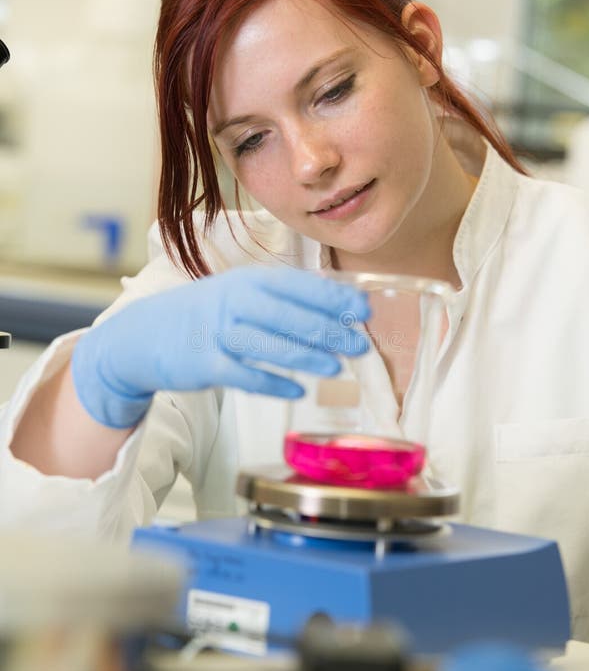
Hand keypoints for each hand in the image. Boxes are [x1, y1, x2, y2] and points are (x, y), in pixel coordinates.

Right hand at [71, 266, 370, 427]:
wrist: (143, 336)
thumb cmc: (205, 315)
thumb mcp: (238, 295)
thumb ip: (279, 300)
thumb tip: (333, 311)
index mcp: (247, 280)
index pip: (297, 285)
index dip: (332, 297)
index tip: (363, 309)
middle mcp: (231, 301)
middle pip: (286, 315)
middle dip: (327, 329)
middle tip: (359, 344)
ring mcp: (216, 332)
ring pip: (267, 344)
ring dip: (305, 355)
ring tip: (336, 367)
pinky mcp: (203, 363)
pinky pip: (244, 375)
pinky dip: (272, 383)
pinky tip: (297, 390)